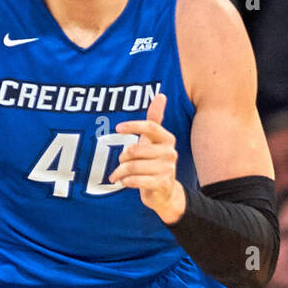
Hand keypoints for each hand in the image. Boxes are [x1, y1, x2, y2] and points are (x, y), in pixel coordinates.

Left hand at [112, 92, 184, 222]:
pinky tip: (125, 182)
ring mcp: (167, 169)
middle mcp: (170, 153)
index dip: (133, 126)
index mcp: (167, 139)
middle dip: (122, 157)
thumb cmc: (155, 163)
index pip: (150, 126)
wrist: (164, 193)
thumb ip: (155, 119)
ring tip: (118, 174)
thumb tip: (160, 95)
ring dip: (120, 171)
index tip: (118, 128)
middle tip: (120, 162)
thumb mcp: (154, 141)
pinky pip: (136, 180)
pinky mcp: (161, 184)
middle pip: (135, 150)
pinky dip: (126, 181)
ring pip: (133, 166)